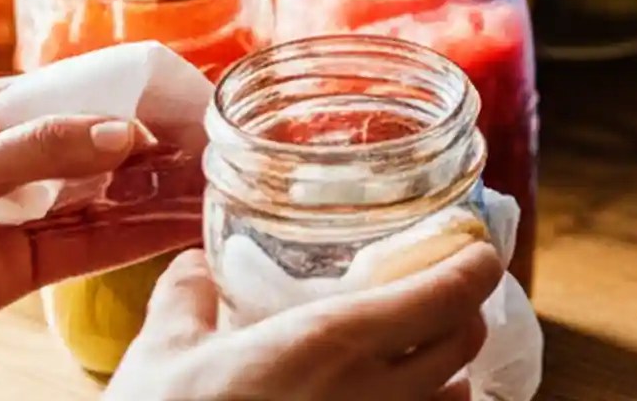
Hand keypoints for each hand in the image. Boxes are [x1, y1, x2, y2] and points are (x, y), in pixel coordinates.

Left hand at [0, 78, 200, 319]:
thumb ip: (39, 148)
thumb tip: (125, 133)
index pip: (70, 90)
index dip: (131, 94)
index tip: (189, 100)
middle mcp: (7, 159)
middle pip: (95, 147)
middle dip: (155, 150)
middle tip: (217, 151)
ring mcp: (16, 214)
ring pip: (100, 199)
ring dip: (157, 197)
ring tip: (216, 189)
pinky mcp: (25, 265)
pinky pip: (91, 247)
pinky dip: (139, 239)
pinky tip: (186, 229)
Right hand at [105, 244, 502, 400]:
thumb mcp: (161, 359)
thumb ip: (186, 302)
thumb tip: (194, 268)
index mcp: (333, 342)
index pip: (448, 293)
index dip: (475, 266)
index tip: (475, 250)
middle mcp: (374, 393)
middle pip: (465, 342)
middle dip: (462, 313)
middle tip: (438, 298)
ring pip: (455, 399)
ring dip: (447, 375)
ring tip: (415, 362)